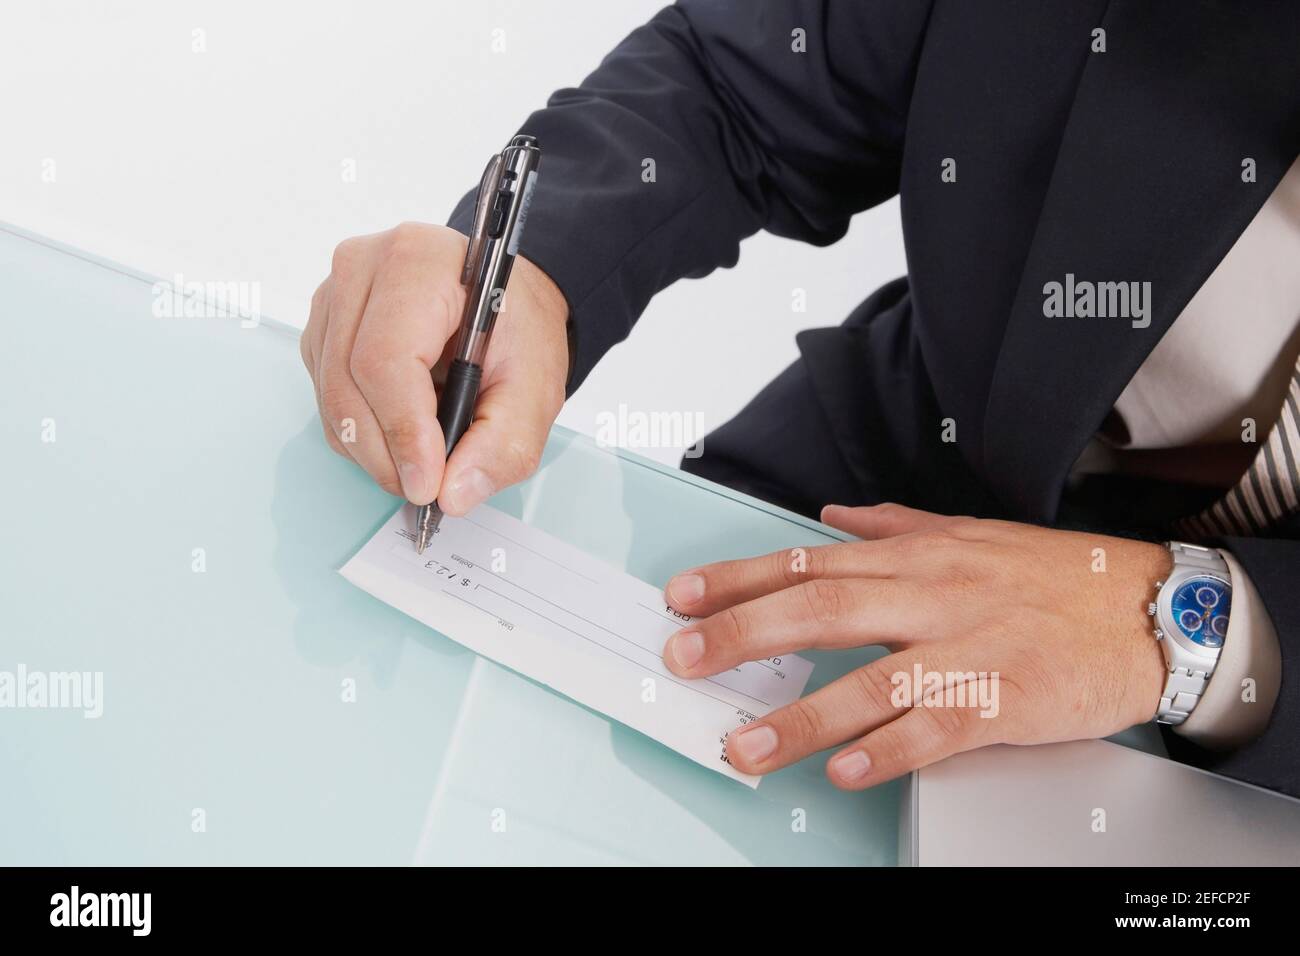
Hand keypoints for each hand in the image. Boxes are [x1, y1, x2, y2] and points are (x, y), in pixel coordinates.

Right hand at [301, 223, 568, 511]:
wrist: (501, 301)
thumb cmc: (516, 330)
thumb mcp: (534, 389)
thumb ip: (503, 445)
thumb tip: (452, 494)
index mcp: (419, 262)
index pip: (386, 358)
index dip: (402, 431)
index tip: (427, 484)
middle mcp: (363, 269)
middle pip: (347, 382)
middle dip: (386, 453)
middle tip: (427, 487)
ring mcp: (333, 298)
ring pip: (331, 398)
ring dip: (373, 448)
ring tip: (423, 456)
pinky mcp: (322, 329)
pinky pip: (326, 399)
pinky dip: (361, 432)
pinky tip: (403, 427)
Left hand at [661, 503, 1171, 788]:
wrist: (1153, 611)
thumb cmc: (1057, 577)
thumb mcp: (971, 535)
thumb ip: (894, 528)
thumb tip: (832, 518)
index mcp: (918, 557)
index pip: (808, 563)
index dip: (739, 579)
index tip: (684, 596)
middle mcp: (933, 595)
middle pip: (819, 609)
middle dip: (741, 634)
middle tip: (684, 657)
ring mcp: (969, 648)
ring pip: (869, 680)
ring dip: (800, 716)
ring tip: (745, 745)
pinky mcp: (1006, 701)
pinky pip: (936, 729)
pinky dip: (887, 750)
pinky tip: (844, 770)